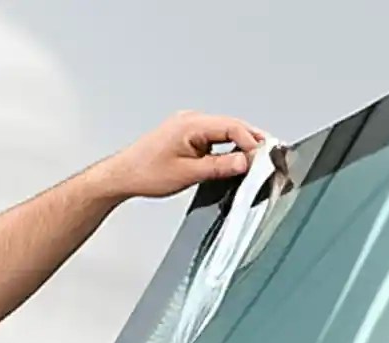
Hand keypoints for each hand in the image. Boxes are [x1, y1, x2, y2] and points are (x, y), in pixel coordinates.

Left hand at [95, 111, 266, 199]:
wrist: (122, 175)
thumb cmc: (145, 172)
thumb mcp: (188, 174)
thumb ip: (219, 167)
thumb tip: (245, 162)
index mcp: (191, 124)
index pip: (233, 127)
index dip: (252, 142)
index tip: (264, 157)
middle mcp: (190, 120)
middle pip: (232, 126)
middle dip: (250, 142)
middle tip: (266, 159)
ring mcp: (188, 126)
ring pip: (224, 131)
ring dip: (239, 145)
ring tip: (253, 162)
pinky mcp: (186, 135)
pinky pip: (214, 137)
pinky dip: (226, 147)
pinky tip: (233, 160)